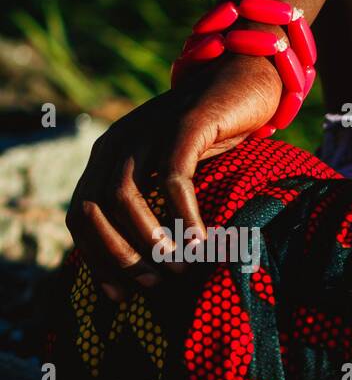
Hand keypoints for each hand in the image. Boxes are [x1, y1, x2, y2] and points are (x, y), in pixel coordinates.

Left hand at [65, 51, 281, 299]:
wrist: (243, 82)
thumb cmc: (215, 140)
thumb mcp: (175, 174)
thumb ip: (159, 206)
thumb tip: (159, 266)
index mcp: (109, 159)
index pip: (80, 216)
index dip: (96, 259)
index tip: (123, 297)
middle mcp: (118, 144)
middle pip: (93, 208)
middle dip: (121, 255)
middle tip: (156, 284)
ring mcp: (147, 131)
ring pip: (124, 195)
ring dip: (149, 240)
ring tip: (180, 268)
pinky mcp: (184, 124)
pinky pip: (173, 177)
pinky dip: (184, 215)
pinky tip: (202, 243)